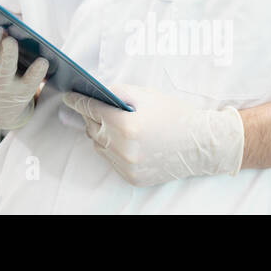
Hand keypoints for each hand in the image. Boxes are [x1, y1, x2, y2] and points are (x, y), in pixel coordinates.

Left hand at [63, 84, 243, 186]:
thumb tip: (93, 93)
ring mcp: (127, 166)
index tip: (69, 96)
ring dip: (101, 134)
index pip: (90, 109)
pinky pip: (111, 160)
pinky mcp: (132, 178)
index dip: (77, 100)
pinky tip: (123, 140)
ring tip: (109, 124)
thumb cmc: (174, 114)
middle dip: (91, 116)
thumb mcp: (145, 94)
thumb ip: (116, 92)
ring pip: (99, 146)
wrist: (201, 145)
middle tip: (93, 108)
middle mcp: (123, 148)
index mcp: (125, 124)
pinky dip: (113, 150)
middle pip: (92, 128)